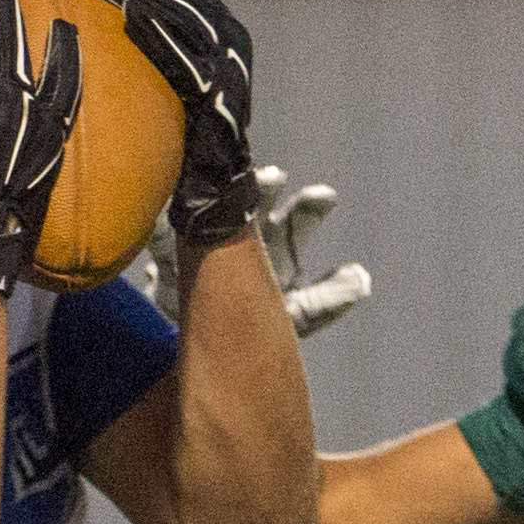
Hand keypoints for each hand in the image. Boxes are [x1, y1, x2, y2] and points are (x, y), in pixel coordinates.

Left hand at [77, 0, 257, 244]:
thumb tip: (77, 15)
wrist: (213, 195)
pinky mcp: (226, 96)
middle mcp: (227, 38)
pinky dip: (160, 33)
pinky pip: (189, 58)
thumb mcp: (155, 83)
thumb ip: (137, 46)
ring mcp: (230, 66)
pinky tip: (127, 15)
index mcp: (212, 25)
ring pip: (184, 11)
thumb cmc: (175, 137)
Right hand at [139, 166, 371, 335]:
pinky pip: (162, 245)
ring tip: (213, 190)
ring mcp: (206, 248)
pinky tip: (160, 218)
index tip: (326, 195)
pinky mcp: (171, 265)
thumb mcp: (300, 315)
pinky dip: (160, 230)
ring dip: (211, 206)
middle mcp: (242, 238)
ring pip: (208, 219)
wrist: (211, 347)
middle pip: (253, 206)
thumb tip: (363, 280)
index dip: (310, 206)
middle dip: (262, 190)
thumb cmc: (263, 326)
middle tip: (273, 176)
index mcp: (279, 246)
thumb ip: (330, 298)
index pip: (298, 219)